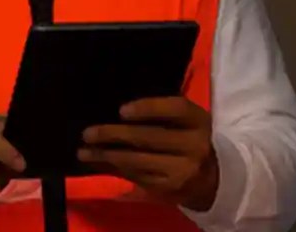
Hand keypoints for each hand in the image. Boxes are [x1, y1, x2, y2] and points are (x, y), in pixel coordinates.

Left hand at [78, 97, 219, 210]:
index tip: (121, 110)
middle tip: (88, 133)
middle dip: (114, 135)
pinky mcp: (169, 188)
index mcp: (199, 121)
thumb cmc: (190, 140)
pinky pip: (136, 176)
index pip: (175, 109)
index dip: (148, 108)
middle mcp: (194, 145)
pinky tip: (99, 162)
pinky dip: (114, 168)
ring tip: (84, 151)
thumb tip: (117, 111)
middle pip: (150, 137)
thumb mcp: (186, 122)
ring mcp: (182, 170)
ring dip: (106, 155)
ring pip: (138, 161)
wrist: (212, 178)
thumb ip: (160, 114)